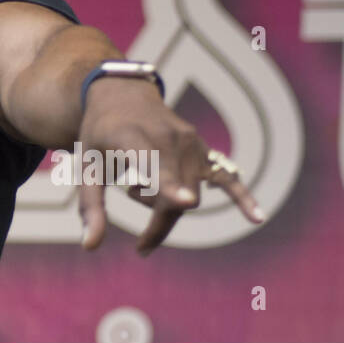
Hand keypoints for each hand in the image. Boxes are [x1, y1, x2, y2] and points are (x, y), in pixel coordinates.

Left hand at [75, 77, 264, 253]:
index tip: (183, 202)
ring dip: (167, 204)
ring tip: (140, 182)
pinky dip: (241, 197)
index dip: (167, 185)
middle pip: (174, 199)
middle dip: (155, 215)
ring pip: (191, 197)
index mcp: (131, 138)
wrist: (123, 95)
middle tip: (132, 205)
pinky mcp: (203, 149)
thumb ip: (90, 206)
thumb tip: (90, 247)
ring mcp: (190, 143)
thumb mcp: (86, 165)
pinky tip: (257, 217)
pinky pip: (227, 177)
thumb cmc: (100, 134)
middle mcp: (166, 138)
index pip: (152, 165)